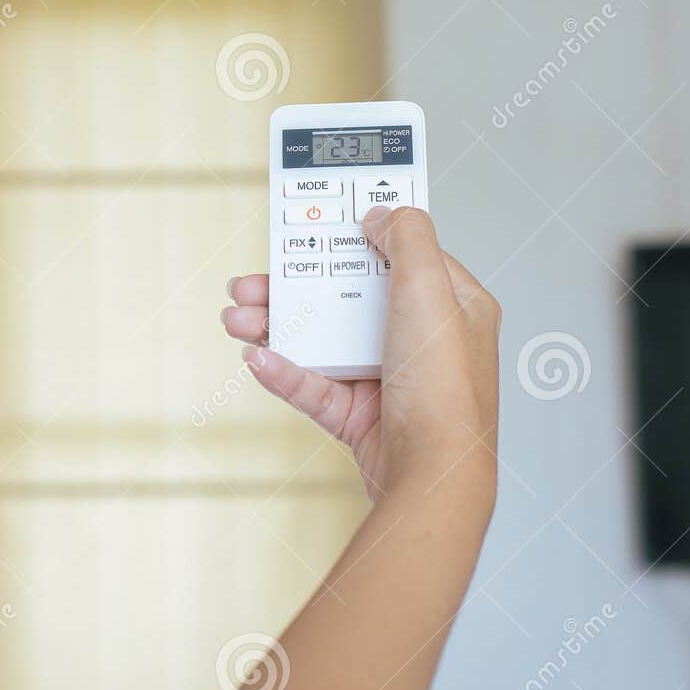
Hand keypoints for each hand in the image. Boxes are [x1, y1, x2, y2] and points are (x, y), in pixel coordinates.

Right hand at [221, 206, 500, 503]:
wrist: (431, 475)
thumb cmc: (446, 391)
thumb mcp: (431, 290)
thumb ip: (408, 238)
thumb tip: (383, 214)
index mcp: (452, 307)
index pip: (401, 258)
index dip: (357, 239)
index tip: (319, 226)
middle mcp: (421, 341)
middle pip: (346, 298)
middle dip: (293, 287)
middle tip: (252, 282)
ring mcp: (389, 379)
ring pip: (322, 341)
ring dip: (276, 326)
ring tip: (237, 318)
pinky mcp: (361, 416)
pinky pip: (313, 385)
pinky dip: (282, 370)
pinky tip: (257, 357)